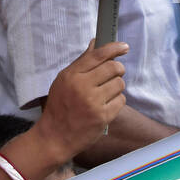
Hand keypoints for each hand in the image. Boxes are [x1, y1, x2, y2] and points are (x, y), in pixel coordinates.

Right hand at [33, 40, 127, 164]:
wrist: (54, 137)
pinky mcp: (102, 117)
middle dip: (118, 69)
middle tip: (115, 74)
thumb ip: (81, 62)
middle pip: (113, 68)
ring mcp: (93, 102)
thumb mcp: (63, 81)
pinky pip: (121, 100)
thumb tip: (96, 43)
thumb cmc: (59, 107)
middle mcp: (82, 87)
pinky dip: (117, 102)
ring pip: (119, 84)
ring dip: (117, 87)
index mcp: (71, 75)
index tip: (124, 47)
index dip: (114, 48)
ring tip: (106, 93)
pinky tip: (106, 106)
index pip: (98, 55)